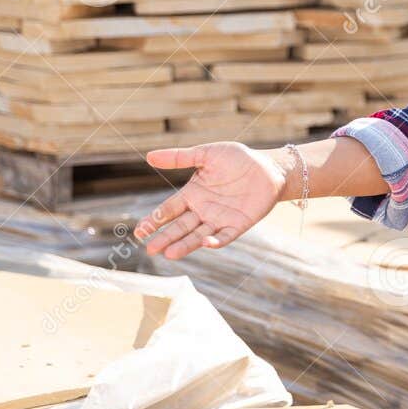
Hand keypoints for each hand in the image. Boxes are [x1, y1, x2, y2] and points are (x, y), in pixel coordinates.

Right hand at [134, 142, 290, 259]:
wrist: (268, 167)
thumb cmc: (237, 159)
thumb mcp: (206, 154)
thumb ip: (179, 157)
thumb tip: (149, 157)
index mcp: (192, 194)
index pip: (169, 210)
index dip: (154, 220)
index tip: (140, 231)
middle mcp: (203, 210)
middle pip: (180, 226)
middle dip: (166, 237)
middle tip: (151, 248)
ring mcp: (219, 219)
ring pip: (197, 235)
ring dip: (185, 244)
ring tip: (170, 254)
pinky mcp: (238, 225)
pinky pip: (224, 236)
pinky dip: (215, 242)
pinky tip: (205, 244)